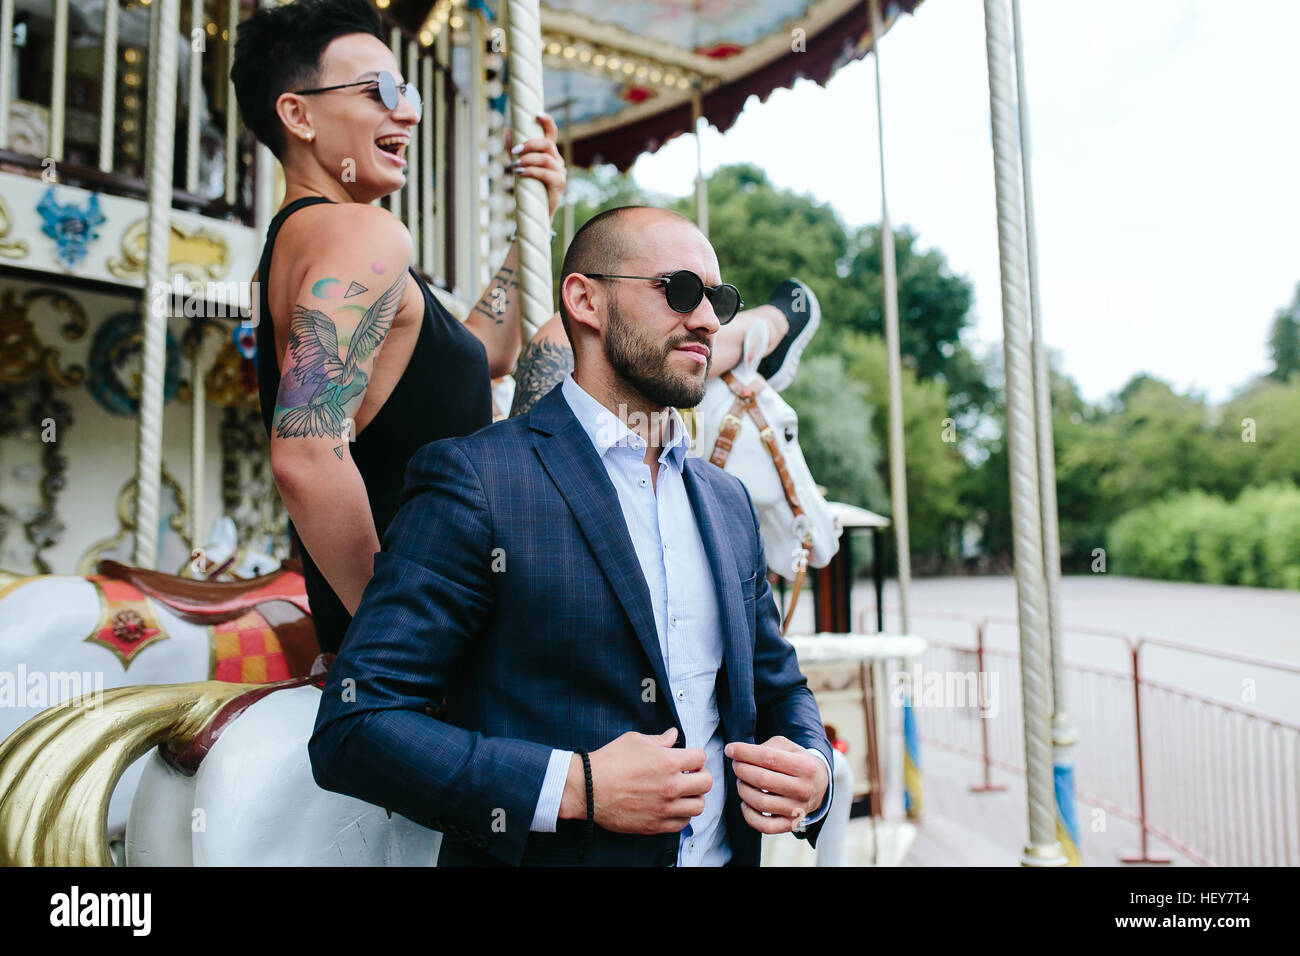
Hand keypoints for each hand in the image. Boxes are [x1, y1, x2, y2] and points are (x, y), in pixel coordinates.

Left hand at [508, 113, 566, 218]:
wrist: (537, 211)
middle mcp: (557, 160)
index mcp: (550, 153)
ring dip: (528, 160)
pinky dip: (531, 171)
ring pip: (545, 159)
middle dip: (529, 145)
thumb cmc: (529, 187)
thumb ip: (514, 150)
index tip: (537, 115)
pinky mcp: (559, 184)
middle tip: (514, 152)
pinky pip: (545, 173)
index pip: (552, 133)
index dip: (547, 122)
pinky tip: (521, 174)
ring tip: (515, 167)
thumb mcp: (519, 166)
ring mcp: (560, 172)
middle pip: (547, 144)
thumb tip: (508, 130)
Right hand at [560, 728, 711, 834]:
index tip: (689, 760)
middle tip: (690, 775)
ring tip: (684, 793)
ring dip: (694, 797)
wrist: (588, 788)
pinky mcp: (656, 824)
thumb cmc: (609, 762)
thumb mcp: (635, 741)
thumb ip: (659, 739)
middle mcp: (671, 786)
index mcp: (668, 762)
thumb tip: (673, 735)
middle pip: (706, 782)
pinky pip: (683, 823)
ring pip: (699, 805)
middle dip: (700, 776)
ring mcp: (665, 807)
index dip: (696, 757)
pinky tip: (673, 807)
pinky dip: (683, 815)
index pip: (701, 758)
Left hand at [726, 736, 828, 834]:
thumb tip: (739, 753)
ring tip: (741, 780)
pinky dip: (749, 815)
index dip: (745, 753)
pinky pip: (764, 826)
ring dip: (743, 789)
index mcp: (805, 767)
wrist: (820, 786)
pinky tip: (745, 802)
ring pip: (761, 802)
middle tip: (736, 764)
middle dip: (741, 769)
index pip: (769, 758)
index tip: (730, 749)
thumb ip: (767, 747)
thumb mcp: (789, 747)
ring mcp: (797, 810)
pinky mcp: (790, 825)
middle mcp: (804, 790)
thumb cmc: (799, 763)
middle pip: (762, 780)